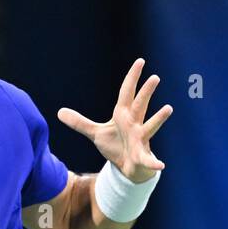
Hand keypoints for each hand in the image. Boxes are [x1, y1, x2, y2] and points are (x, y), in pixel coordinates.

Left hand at [57, 58, 171, 183]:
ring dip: (158, 118)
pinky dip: (154, 162)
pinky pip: (148, 159)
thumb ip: (79, 122)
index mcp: (123, 115)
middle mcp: (134, 124)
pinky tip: (161, 165)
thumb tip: (59, 112)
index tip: (141, 61)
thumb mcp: (95, 133)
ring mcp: (140, 139)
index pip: (127, 93)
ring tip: (168, 108)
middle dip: (146, 92)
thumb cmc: (115, 146)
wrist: (127, 166)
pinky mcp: (141, 156)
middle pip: (140, 105)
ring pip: (150, 126)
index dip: (132, 78)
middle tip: (154, 77)